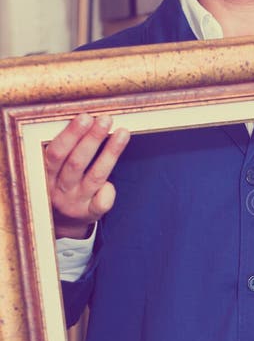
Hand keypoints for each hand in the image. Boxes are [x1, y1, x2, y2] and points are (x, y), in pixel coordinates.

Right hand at [44, 114, 128, 238]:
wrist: (60, 223)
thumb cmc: (58, 185)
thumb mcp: (50, 170)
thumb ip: (61, 151)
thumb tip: (84, 119)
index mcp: (44, 175)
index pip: (55, 153)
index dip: (71, 135)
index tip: (85, 117)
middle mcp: (58, 189)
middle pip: (76, 163)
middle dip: (92, 139)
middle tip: (105, 120)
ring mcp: (75, 203)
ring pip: (94, 177)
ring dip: (109, 153)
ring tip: (122, 133)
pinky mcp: (89, 214)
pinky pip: (102, 202)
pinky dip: (109, 190)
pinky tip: (113, 180)